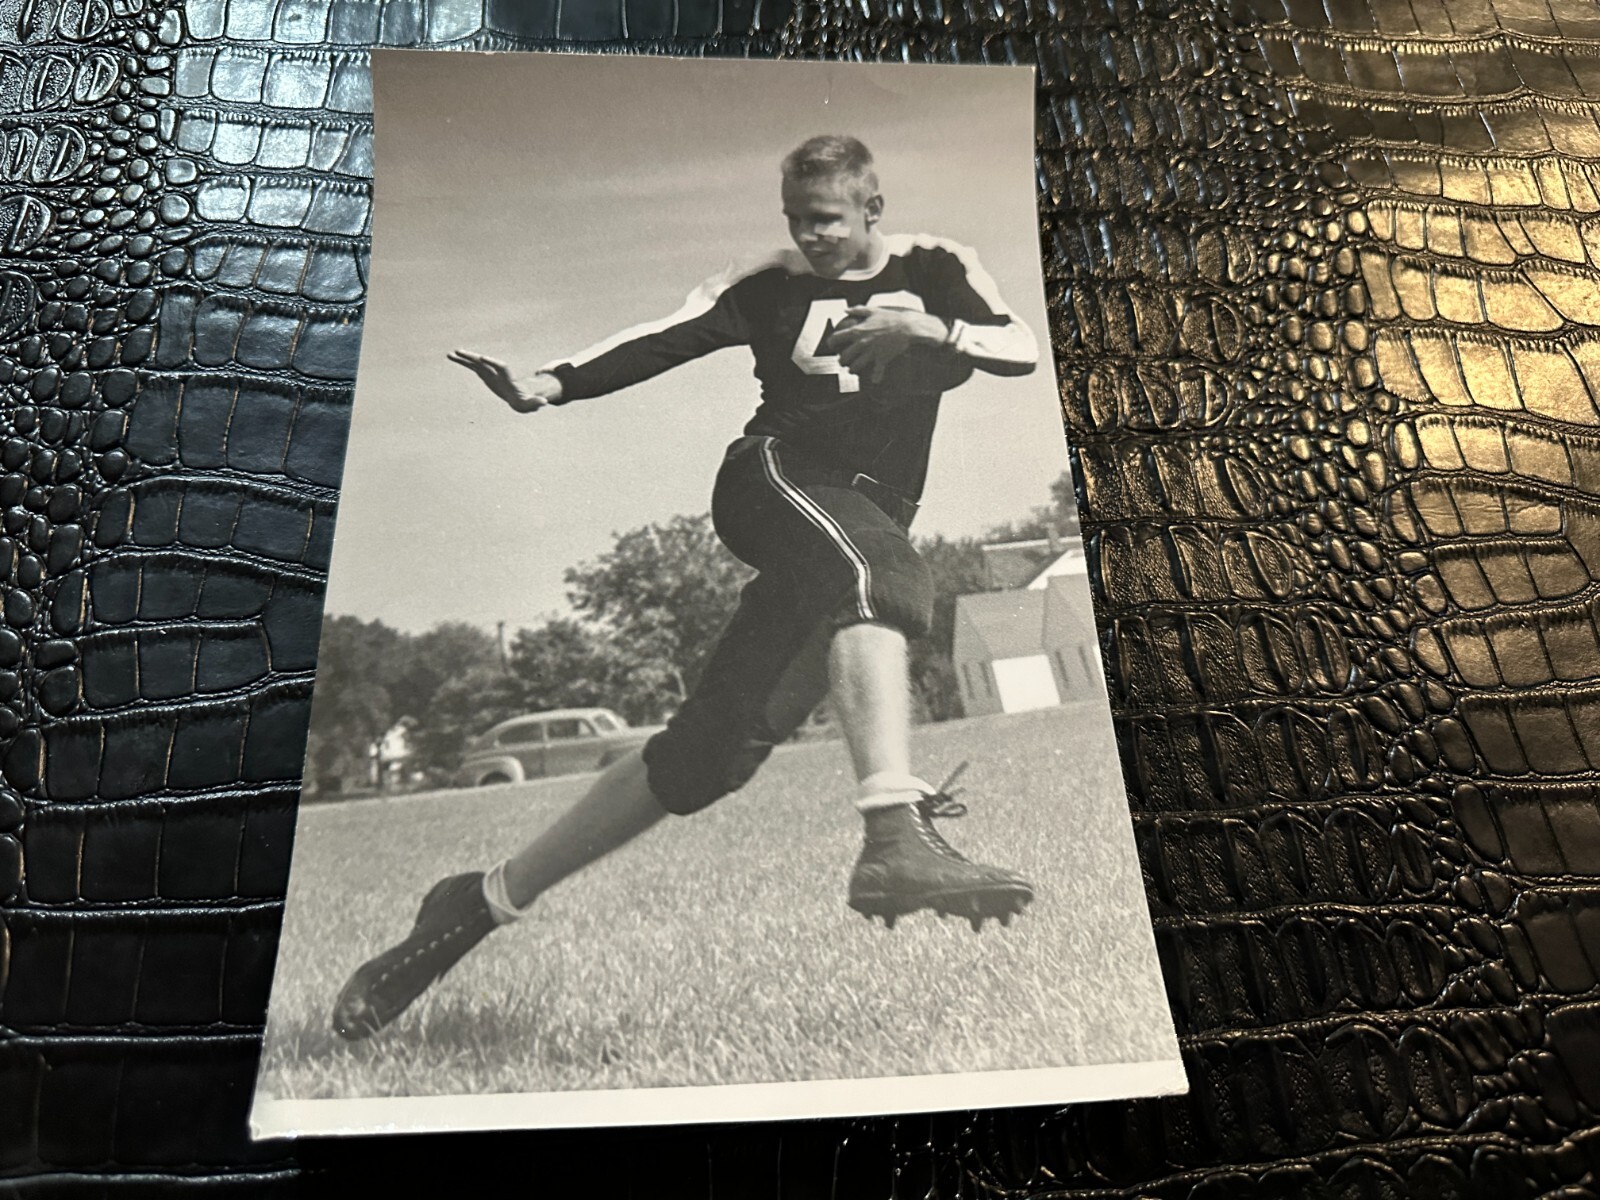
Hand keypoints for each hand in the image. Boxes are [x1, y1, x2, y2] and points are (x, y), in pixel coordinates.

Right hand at [448, 351, 561, 412]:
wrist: (520, 396)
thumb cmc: (526, 402)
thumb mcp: (531, 404)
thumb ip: (536, 402)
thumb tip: (545, 403)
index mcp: (508, 378)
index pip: (500, 367)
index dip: (492, 362)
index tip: (482, 358)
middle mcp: (498, 372)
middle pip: (485, 362)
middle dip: (474, 357)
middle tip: (461, 351)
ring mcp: (490, 372)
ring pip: (476, 363)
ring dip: (464, 358)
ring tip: (450, 353)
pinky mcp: (484, 375)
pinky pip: (472, 367)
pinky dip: (462, 363)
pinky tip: (451, 358)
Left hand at [829, 307, 949, 382]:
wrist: (907, 327)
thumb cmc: (890, 317)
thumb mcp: (873, 310)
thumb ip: (858, 310)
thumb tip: (846, 310)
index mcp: (857, 331)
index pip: (836, 338)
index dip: (830, 343)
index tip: (831, 345)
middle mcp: (862, 343)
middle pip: (844, 356)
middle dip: (841, 360)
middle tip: (842, 361)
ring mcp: (871, 352)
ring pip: (856, 366)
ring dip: (852, 369)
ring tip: (852, 369)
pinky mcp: (881, 359)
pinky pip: (876, 372)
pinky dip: (875, 377)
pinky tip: (874, 380)